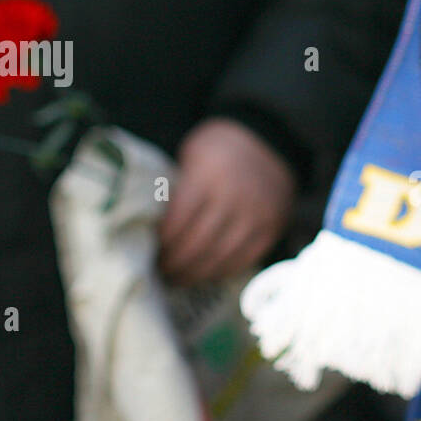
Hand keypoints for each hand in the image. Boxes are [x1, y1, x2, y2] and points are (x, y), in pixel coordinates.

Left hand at [158, 117, 296, 285]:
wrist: (269, 142)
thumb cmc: (218, 149)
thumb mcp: (192, 155)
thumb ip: (176, 187)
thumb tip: (150, 226)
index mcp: (209, 176)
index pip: (178, 221)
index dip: (162, 242)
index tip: (148, 251)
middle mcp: (235, 198)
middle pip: (197, 244)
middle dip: (174, 263)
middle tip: (159, 271)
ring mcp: (257, 216)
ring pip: (219, 258)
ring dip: (195, 274)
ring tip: (177, 278)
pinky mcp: (272, 228)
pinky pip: (243, 260)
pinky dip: (220, 271)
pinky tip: (204, 273)